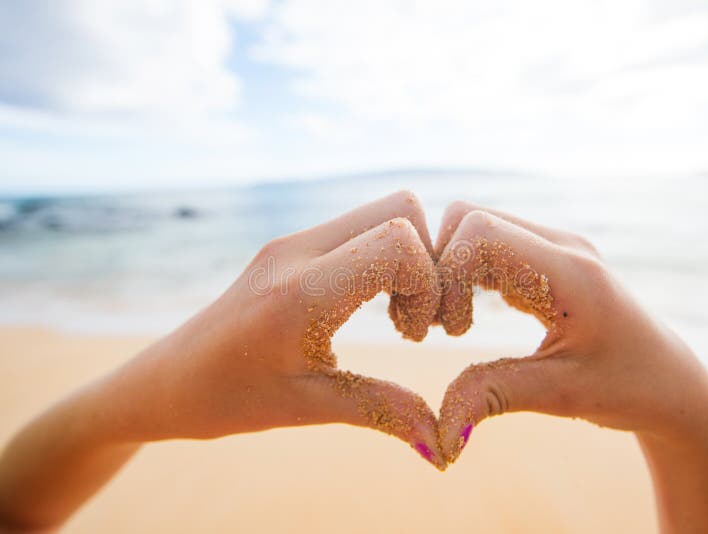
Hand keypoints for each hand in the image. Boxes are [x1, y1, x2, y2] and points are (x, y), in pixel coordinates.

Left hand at [116, 189, 441, 457]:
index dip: (428, 284)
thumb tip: (445, 445)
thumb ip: (383, 412)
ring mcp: (291, 242)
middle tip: (410, 321)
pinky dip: (382, 258)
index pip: (397, 242)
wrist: (165, 381)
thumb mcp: (307, 407)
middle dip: (427, 262)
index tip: (413, 334)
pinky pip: (357, 227)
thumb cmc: (226, 399)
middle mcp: (295, 250)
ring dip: (406, 259)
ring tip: (392, 318)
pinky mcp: (289, 245)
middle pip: (401, 208)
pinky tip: (367, 306)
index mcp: (300, 292)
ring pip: (382, 211)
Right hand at [434, 201, 707, 532]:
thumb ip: (493, 396)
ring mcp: (556, 247)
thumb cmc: (630, 389)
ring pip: (474, 226)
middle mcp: (562, 245)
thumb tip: (437, 432)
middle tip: (439, 327)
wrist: (673, 384)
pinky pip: (489, 244)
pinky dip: (465, 275)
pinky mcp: (547, 259)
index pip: (479, 230)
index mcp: (571, 269)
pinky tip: (469, 318)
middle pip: (468, 217)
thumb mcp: (561, 395)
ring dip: (449, 270)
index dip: (445, 273)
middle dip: (439, 267)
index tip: (447, 331)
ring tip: (452, 325)